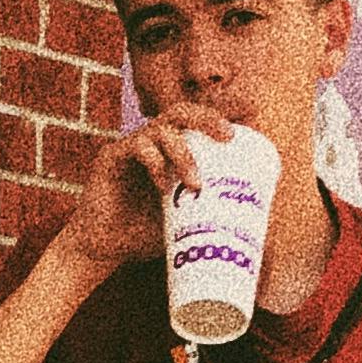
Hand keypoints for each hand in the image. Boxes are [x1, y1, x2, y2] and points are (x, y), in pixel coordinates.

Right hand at [57, 106, 238, 273]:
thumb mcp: (186, 222)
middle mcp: (151, 142)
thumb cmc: (144, 235)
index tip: (244, 131)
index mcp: (170, 151)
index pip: (196, 124)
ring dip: (184, 153)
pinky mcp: (110, 157)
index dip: (219, 120)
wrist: (103, 250)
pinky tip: (162, 183)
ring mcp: (130, 146)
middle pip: (181, 112)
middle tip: (227, 136)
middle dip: (207, 118)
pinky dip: (154, 161)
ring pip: (161, 129)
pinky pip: (135, 145)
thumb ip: (211, 213)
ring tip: (195, 184)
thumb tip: (258, 223)